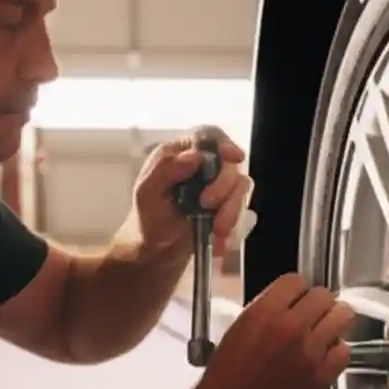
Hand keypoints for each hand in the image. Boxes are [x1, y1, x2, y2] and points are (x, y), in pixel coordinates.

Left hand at [123, 126, 253, 263]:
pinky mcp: (227, 208)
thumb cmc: (147, 218)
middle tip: (207, 205)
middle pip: (229, 164)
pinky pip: (242, 211)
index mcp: (181, 154)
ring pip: (240, 187)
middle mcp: (204, 167)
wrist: (156, 252)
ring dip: (231, 210)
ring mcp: (218, 187)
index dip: (224, 143)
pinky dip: (232, 227)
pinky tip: (217, 241)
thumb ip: (165, 169)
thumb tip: (194, 156)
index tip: (234, 157)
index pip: (208, 136)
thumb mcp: (146, 193)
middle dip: (223, 185)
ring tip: (216, 231)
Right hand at [191, 273, 354, 388]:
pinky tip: (324, 354)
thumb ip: (267, 308)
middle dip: (317, 302)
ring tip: (324, 328)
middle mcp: (292, 328)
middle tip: (312, 312)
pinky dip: (336, 350)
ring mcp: (311, 353)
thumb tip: (290, 300)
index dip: (296, 289)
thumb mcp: (240, 326)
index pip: (296, 280)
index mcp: (266, 312)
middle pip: (323, 295)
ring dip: (333, 319)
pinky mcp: (321, 377)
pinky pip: (344, 351)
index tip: (296, 297)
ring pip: (342, 316)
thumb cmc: (227, 371)